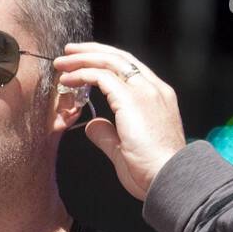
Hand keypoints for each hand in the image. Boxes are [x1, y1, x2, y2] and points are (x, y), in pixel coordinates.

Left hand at [53, 42, 186, 201]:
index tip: (85, 64)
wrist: (170, 179)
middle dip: (91, 52)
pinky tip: (69, 79)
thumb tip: (93, 125)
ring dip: (83, 59)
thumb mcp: (125, 149)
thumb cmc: (153, 172)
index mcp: (157, 98)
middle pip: (119, 58)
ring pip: (110, 61)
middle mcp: (153, 89)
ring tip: (62, 63)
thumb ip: (108, 134)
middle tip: (69, 53)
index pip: (129, 69)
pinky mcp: (132, 99)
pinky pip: (102, 76)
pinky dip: (83, 74)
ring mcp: (145, 91)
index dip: (105, 62)